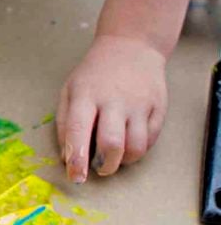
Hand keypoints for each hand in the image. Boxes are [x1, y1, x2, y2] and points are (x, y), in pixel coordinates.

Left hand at [57, 35, 166, 182]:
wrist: (131, 47)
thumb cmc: (94, 75)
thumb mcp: (69, 91)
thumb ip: (65, 124)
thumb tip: (67, 157)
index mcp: (86, 95)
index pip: (79, 130)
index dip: (77, 158)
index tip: (76, 177)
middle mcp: (114, 100)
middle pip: (112, 144)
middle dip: (104, 165)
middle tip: (98, 169)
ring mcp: (139, 104)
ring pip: (135, 147)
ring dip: (123, 162)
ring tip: (114, 158)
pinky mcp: (158, 108)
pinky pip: (150, 140)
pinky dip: (138, 150)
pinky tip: (129, 144)